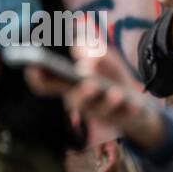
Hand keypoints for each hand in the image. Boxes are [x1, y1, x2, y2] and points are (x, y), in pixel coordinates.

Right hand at [29, 49, 168, 152]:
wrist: (138, 101)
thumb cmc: (112, 76)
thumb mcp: (105, 56)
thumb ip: (94, 50)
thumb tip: (85, 63)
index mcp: (68, 84)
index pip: (45, 85)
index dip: (36, 78)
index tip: (34, 68)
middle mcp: (79, 101)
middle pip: (73, 101)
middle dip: (80, 94)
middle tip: (88, 82)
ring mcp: (99, 113)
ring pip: (99, 111)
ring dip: (107, 102)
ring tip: (116, 92)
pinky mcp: (120, 120)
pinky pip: (124, 117)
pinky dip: (129, 109)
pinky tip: (135, 104)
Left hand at [95, 139, 121, 171]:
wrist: (106, 130)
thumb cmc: (101, 136)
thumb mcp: (98, 143)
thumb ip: (98, 153)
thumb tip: (98, 166)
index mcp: (114, 151)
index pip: (112, 165)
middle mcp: (118, 155)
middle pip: (115, 170)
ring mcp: (118, 158)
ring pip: (115, 171)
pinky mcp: (116, 159)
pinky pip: (114, 169)